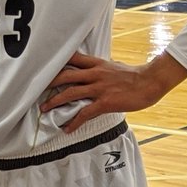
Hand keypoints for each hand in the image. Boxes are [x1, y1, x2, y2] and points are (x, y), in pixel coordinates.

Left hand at [43, 50, 183, 131]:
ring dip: (55, 101)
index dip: (57, 62)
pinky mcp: (105, 102)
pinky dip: (74, 122)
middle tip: (36, 90)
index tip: (44, 67)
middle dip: (49, 83)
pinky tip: (67, 129)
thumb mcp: (114, 67)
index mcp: (97, 64)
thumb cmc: (134, 76)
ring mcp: (99, 88)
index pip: (72, 58)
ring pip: (71, 93)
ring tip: (44, 109)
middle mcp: (95, 74)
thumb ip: (100, 69)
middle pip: (65, 75)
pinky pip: (85, 113)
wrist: (149, 82)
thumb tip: (92, 72)